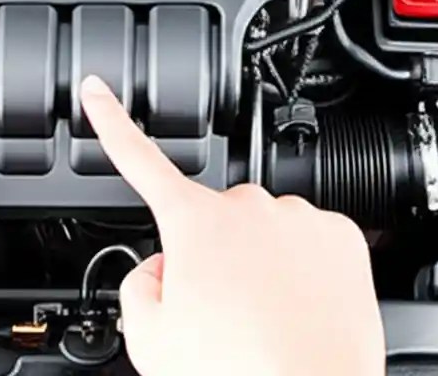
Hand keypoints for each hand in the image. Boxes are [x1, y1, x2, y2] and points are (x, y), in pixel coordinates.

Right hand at [80, 76, 384, 375]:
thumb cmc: (237, 373)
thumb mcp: (150, 338)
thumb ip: (139, 284)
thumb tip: (161, 266)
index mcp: (193, 223)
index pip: (139, 159)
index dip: (110, 120)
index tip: (97, 89)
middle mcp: (247, 207)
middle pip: (211, 217)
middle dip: (209, 249)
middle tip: (217, 308)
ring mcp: (298, 217)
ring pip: (264, 229)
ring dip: (259, 260)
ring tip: (264, 317)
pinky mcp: (340, 235)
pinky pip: (308, 241)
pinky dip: (302, 268)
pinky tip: (296, 307)